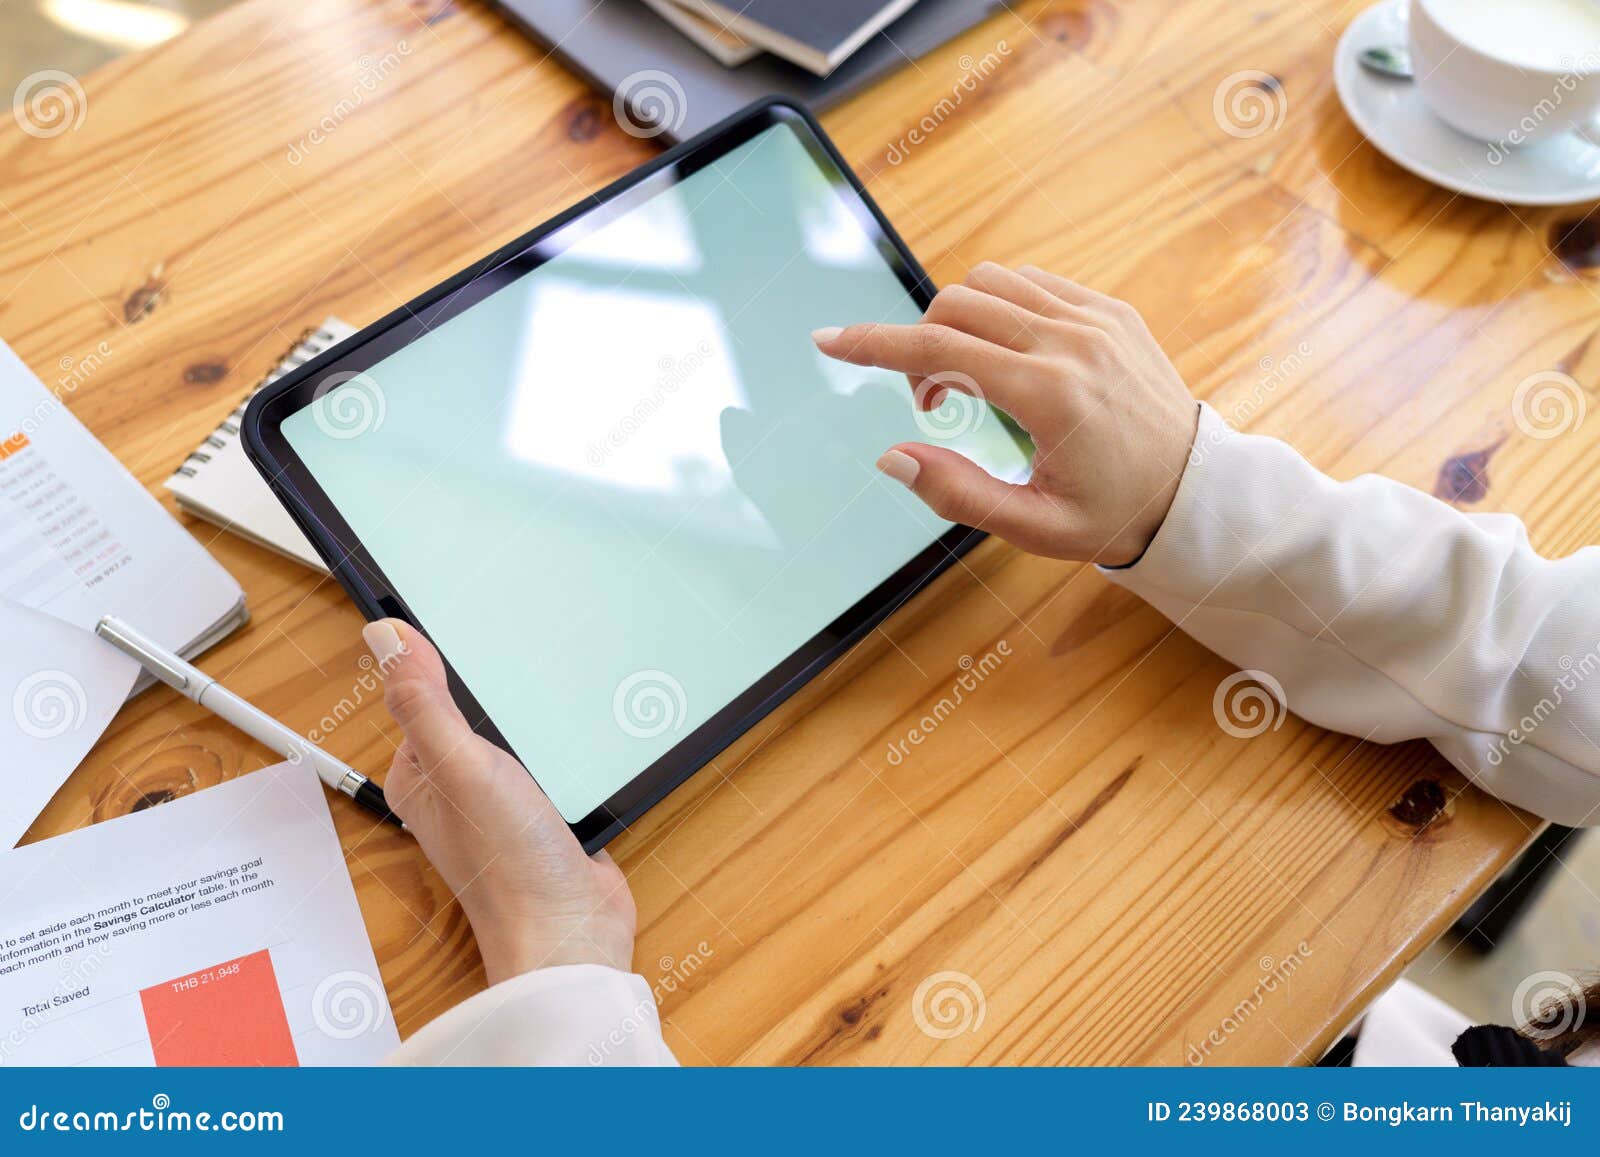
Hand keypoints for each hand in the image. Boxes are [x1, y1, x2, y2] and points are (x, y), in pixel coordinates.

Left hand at [362, 619, 635, 984]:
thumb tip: (384, 635)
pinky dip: (571, 746)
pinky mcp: (549, 810)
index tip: (459, 611)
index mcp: (417, 774)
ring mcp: (504, 799)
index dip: (437, 656)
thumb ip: (422, 700)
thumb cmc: (507, 864)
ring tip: (558, 681)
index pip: (418, 694)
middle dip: (499, 685)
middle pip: (473, 709)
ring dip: (540, 716)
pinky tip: (584, 733)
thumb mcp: (459, 765)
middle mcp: (456, 786)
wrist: (573, 927)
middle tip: (522, 643)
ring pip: (518, 732)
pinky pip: (556, 758)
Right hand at [812, 262, 1198, 565]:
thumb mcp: (1034, 527)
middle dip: (919, 347)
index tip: (828, 340)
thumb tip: (890, 455)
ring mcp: (1095, 318)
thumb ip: (957, 494)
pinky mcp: (1111, 310)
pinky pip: (1032, 283)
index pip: (939, 351)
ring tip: (969, 379)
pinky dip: (998, 308)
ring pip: (990, 283)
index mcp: (1050, 395)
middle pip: (955, 306)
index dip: (873, 346)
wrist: (1196, 490)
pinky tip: (1005, 355)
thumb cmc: (1114, 516)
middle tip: (932, 403)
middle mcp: (1071, 342)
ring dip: (956, 321)